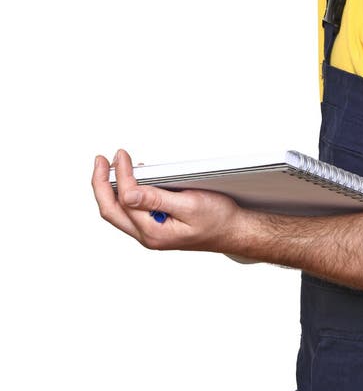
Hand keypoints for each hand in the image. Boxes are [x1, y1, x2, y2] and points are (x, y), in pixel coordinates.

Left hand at [92, 149, 247, 252]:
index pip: (126, 199)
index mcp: (153, 232)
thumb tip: (127, 193)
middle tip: (99, 160)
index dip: (120, 174)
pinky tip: (131, 178)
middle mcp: (147, 235)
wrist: (234, 231)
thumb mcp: (190, 204)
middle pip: (111, 210)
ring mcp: (150, 232)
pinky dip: (126, 192)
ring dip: (111, 188)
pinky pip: (133, 210)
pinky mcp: (156, 226)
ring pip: (119, 211)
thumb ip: (157, 200)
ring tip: (110, 166)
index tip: (121, 154)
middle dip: (101, 184)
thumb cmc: (218, 218)